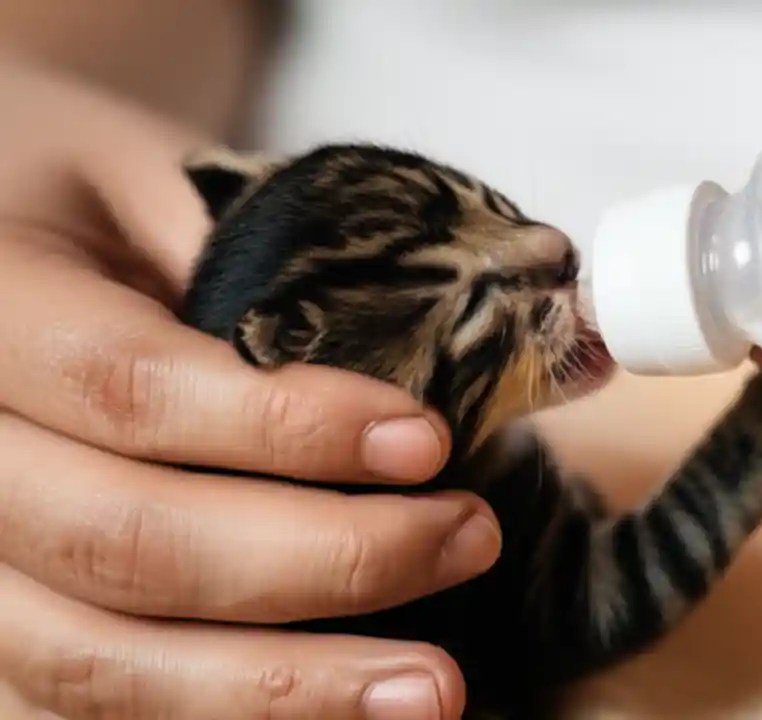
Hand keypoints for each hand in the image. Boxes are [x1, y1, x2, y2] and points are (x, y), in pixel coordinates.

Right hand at [0, 61, 497, 717]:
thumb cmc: (90, 210)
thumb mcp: (164, 180)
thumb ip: (290, 252)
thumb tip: (519, 314)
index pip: (126, 385)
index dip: (285, 427)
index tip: (428, 441)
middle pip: (125, 544)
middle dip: (323, 560)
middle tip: (468, 538)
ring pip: (98, 663)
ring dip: (283, 690)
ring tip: (430, 688)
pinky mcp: (0, 639)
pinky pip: (91, 713)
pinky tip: (336, 716)